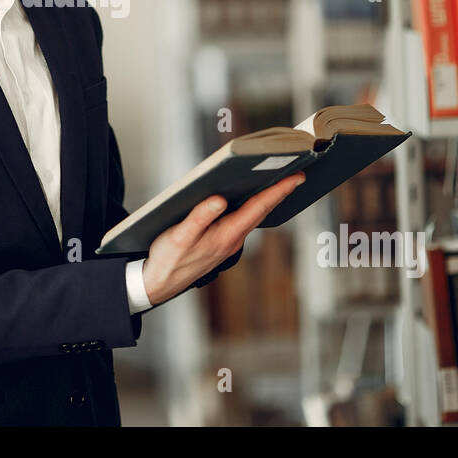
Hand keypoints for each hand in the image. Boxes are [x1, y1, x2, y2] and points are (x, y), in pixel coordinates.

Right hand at [140, 172, 304, 306]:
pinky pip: (242, 221)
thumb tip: (219, 200)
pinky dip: (251, 207)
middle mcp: (232, 239)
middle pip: (261, 211)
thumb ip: (199, 217)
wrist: (160, 284)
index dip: (278, 191)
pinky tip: (250, 198)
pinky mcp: (221, 243)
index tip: (297, 177)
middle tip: (298, 172)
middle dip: (280, 191)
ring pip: (252, 216)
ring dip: (267, 199)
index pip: (258, 208)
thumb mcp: (179, 236)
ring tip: (279, 180)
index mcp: (225, 235)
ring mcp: (228, 242)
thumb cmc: (168, 259)